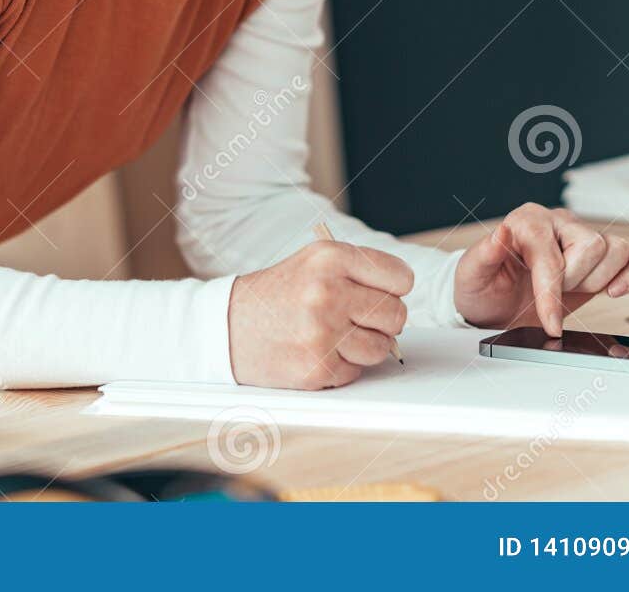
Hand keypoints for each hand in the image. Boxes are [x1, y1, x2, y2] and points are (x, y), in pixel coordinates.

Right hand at [227, 241, 410, 389]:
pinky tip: (315, 351)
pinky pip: (356, 372)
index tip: (375, 293)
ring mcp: (322, 332)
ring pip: (381, 348)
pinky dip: (341, 366)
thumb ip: (360, 272)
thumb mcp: (313, 261)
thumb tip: (402, 300)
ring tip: (331, 335)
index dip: (392, 289)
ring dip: (362, 346)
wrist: (226, 327)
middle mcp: (327, 292)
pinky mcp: (318, 368)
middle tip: (353, 318)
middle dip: (380, 321)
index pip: (401, 278)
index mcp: (330, 257)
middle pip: (396, 315)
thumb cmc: (277, 294)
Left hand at [453, 203, 628, 335]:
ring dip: (597, 280)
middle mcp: (557, 222)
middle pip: (591, 245)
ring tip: (570, 289)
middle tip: (551, 295)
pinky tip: (614, 290)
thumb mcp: (471, 275)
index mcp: (525, 221)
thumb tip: (501, 232)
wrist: (494, 304)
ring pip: (615, 249)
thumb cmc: (483, 287)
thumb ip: (484, 253)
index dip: (551, 291)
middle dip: (573, 281)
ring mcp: (581, 237)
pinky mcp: (600, 256)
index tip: (549, 322)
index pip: (551, 252)